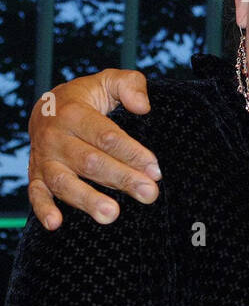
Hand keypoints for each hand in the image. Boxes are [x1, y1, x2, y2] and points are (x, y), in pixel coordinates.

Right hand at [27, 69, 158, 229]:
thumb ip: (130, 85)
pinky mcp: (36, 175)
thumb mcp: (109, 81)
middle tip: (149, 193)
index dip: (132, 153)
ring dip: (87, 199)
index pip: (106, 136)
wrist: (46, 108)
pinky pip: (36, 193)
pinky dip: (43, 209)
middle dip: (122, 179)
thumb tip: (143, 107)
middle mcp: (56, 137)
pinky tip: (56, 224)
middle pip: (91, 161)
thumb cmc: (87, 98)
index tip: (155, 169)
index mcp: (74, 113)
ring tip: (111, 214)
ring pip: (64, 181)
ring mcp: (44, 158)